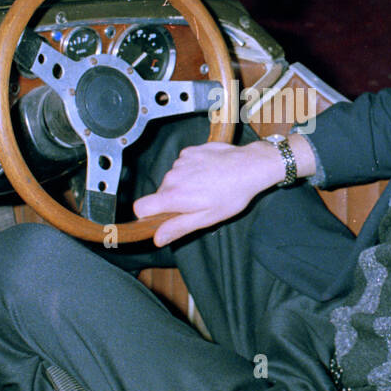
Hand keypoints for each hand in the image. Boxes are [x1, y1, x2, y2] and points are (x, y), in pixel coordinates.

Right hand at [132, 141, 284, 245]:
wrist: (249, 166)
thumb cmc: (231, 194)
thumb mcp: (206, 218)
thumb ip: (178, 227)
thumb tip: (158, 238)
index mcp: (174, 195)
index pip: (140, 207)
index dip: (146, 215)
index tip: (159, 218)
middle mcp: (172, 176)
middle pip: (160, 194)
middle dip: (174, 201)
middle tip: (197, 203)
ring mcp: (180, 161)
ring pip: (172, 179)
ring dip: (184, 185)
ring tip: (207, 187)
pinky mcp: (188, 152)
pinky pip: (182, 166)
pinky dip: (191, 170)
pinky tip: (208, 173)